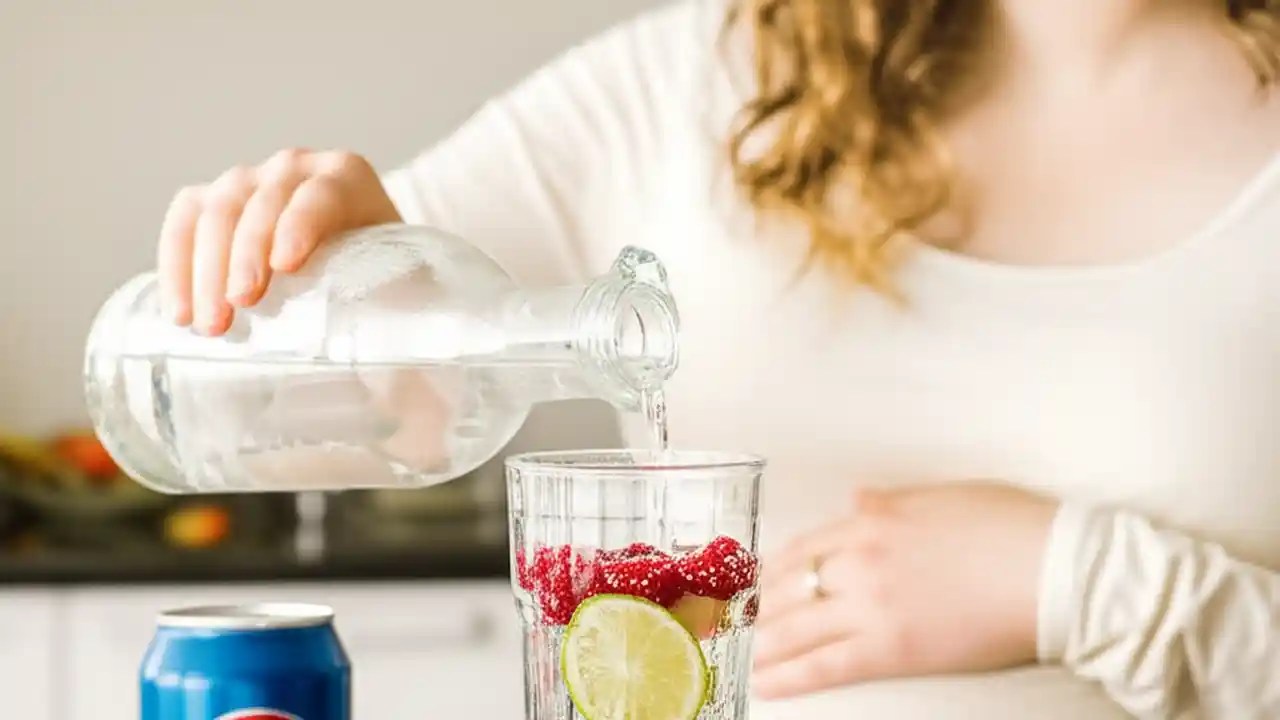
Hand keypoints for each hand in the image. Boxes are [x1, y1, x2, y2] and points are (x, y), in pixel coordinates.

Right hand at [158, 148, 401, 333]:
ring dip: (205, 268)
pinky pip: (184, 219)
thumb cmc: (389, 289)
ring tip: (208, 326)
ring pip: (217, 209)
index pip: (322, 193)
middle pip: (262, 200)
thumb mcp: (409, 296)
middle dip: (244, 255)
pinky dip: (175, 262)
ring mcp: (250, 181)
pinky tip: (177, 311)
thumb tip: (422, 409)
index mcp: (350, 180)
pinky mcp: (213, 201)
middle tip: (236, 311)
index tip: (286, 267)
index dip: (301, 223)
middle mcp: (296, 170)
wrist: (357, 270)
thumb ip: (413, 330)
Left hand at [752, 482, 1057, 698]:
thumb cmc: (1012, 528)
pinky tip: (768, 683)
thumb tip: (859, 497)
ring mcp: (872, 604)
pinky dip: (791, 677)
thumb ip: (892, 500)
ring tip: (741, 657)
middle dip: (759, 608)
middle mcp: (860, 559)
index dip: (774, 570)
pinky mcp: (892, 648)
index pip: (804, 546)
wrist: (1055, 569)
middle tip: (736, 624)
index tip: (757, 583)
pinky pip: (827, 665)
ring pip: (797, 628)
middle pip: (791, 587)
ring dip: (762, 644)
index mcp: (872, 519)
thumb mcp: (944, 496)